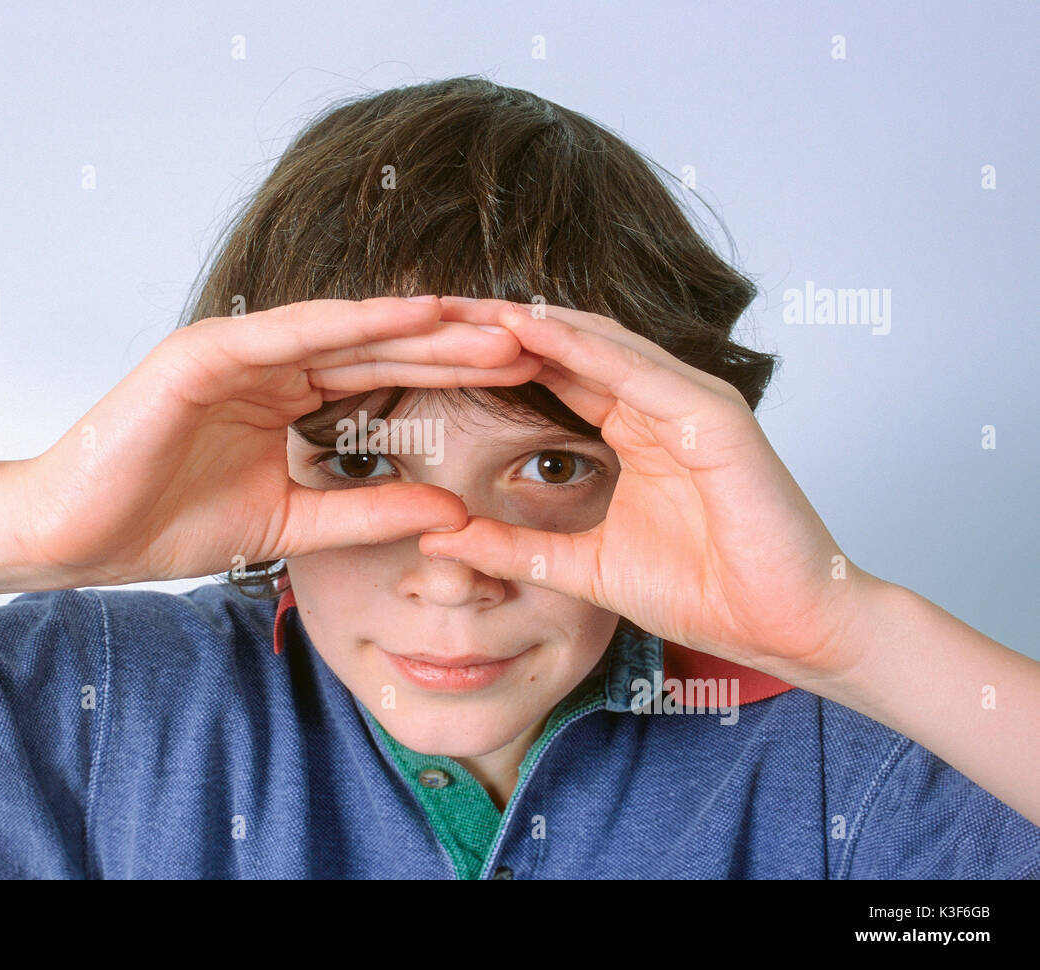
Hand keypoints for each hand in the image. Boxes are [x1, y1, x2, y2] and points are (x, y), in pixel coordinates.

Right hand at [8, 296, 541, 586]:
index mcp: (286, 399)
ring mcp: (237, 351)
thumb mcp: (292, 525)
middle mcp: (270, 365)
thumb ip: (368, 514)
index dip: (451, 377)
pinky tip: (411, 315)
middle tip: (529, 341)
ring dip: (421, 326)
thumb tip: (452, 513)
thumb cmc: (165, 524)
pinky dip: (350, 322)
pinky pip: (290, 334)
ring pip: (347, 332)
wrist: (75, 537)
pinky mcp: (203, 351)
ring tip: (491, 322)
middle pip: (381, 348)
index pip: (384, 380)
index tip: (519, 382)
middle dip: (454, 345)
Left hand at [419, 298, 876, 679]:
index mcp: (635, 426)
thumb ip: (515, 549)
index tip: (427, 346)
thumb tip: (440, 537)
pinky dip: (584, 348)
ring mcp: (691, 401)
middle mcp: (660, 401)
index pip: (554, 372)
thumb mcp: (582, 566)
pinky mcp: (714, 415)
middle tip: (430, 307)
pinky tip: (531, 329)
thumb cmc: (703, 590)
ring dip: (531, 322)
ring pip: (599, 344)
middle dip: (500, 325)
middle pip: (569, 344)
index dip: (493, 356)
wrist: (783, 625)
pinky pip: (638, 373)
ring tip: (467, 305)